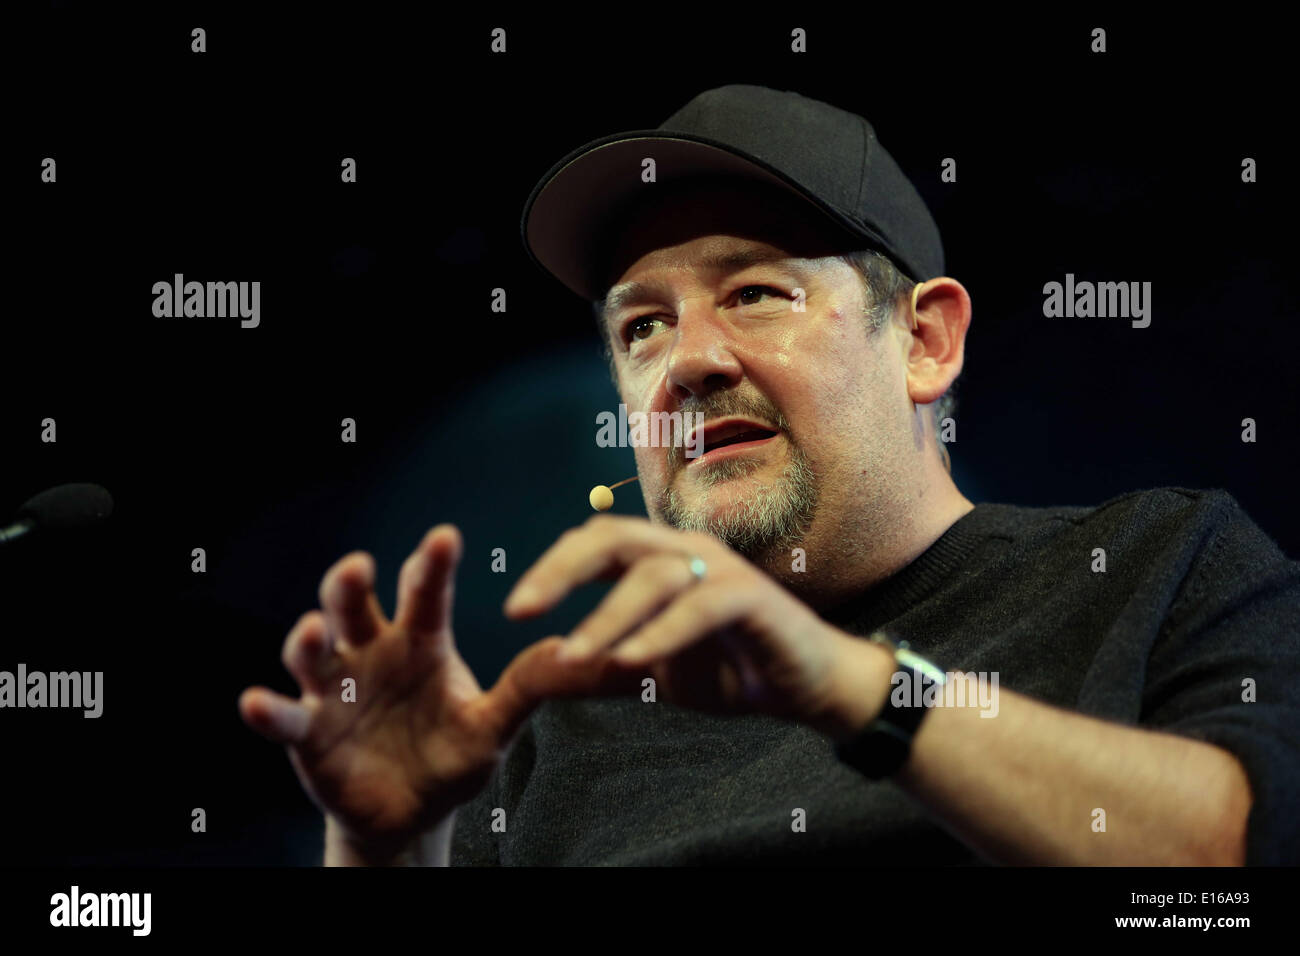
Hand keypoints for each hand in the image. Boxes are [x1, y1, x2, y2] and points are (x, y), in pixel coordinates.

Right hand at [238, 524, 620, 860]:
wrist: (410, 815)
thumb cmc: (450, 758)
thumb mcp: (493, 726)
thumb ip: (529, 689)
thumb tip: (584, 651)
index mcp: (420, 644)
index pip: (425, 596)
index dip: (431, 566)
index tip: (445, 537)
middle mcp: (372, 654)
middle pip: (356, 608)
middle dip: (352, 585)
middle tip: (361, 567)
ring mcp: (335, 691)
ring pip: (313, 652)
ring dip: (308, 638)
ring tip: (314, 630)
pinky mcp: (308, 733)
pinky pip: (284, 717)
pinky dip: (268, 710)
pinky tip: (257, 701)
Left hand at [503, 515, 890, 738]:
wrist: (807, 687)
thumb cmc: (729, 667)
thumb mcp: (649, 671)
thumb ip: (598, 668)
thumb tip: (536, 671)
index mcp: (659, 557)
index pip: (595, 541)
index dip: (551, 568)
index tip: (515, 611)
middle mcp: (687, 551)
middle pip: (614, 537)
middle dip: (562, 570)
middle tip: (522, 610)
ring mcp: (722, 570)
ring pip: (653, 574)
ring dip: (607, 616)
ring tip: (574, 654)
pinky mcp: (753, 598)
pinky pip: (701, 607)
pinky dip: (662, 634)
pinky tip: (630, 662)